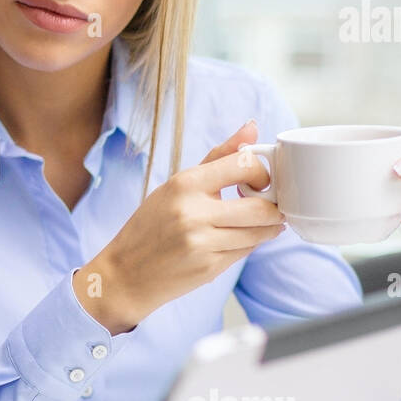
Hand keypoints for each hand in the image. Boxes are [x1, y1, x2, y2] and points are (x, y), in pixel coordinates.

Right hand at [73, 120, 283, 333]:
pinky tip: (237, 239)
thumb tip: (252, 127)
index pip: (242, 165)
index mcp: (184, 184)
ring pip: (259, 233)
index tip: (259, 180)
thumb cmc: (151, 225)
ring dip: (268, 228)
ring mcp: (202, 243)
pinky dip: (250, 244)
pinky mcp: (210, 267)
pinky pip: (246, 251)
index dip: (261, 172)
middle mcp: (193, 213)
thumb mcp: (177, 184)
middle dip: (274, 207)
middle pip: (261, 207)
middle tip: (271, 204)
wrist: (126, 273)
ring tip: (260, 223)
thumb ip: (219, 157)